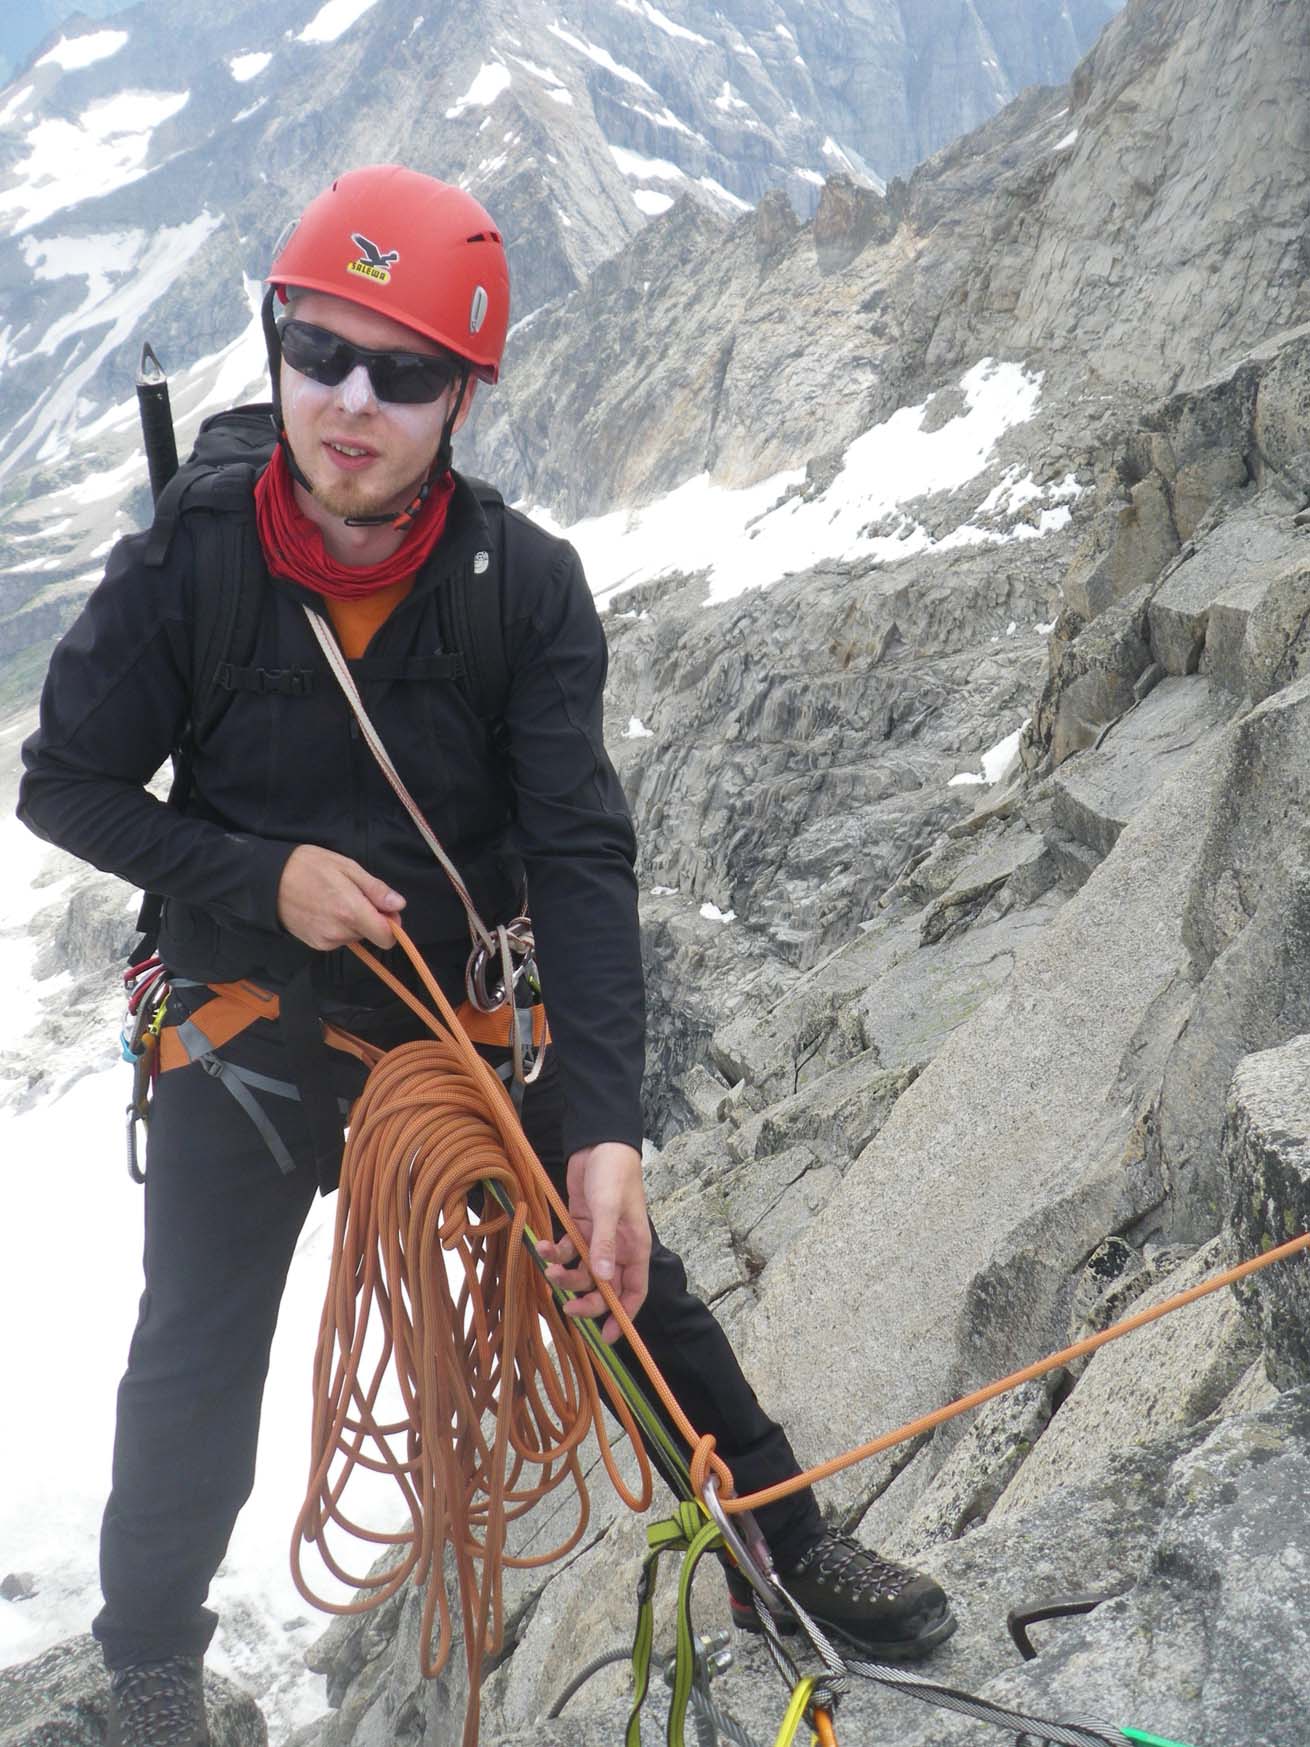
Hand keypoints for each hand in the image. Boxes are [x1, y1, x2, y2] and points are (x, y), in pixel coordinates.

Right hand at [276, 843, 405, 950]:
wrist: (268, 880)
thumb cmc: (309, 866)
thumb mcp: (347, 867)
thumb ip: (375, 889)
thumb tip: (399, 906)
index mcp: (351, 912)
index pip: (386, 937)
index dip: (391, 924)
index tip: (384, 909)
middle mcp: (339, 932)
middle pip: (371, 935)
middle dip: (369, 918)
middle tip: (353, 894)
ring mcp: (326, 941)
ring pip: (354, 937)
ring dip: (352, 922)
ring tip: (334, 899)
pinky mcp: (315, 944)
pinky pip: (338, 939)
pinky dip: (338, 927)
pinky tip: (324, 910)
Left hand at [537, 1142, 649, 1342]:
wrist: (599, 1143)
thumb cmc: (614, 1174)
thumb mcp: (608, 1208)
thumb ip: (604, 1244)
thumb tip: (603, 1280)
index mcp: (634, 1248)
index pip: (635, 1292)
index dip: (625, 1316)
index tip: (610, 1337)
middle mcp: (617, 1249)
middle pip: (605, 1288)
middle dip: (588, 1300)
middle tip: (568, 1307)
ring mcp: (597, 1239)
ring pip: (582, 1272)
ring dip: (566, 1276)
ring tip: (549, 1269)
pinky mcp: (579, 1228)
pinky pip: (567, 1251)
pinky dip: (554, 1253)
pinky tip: (543, 1247)